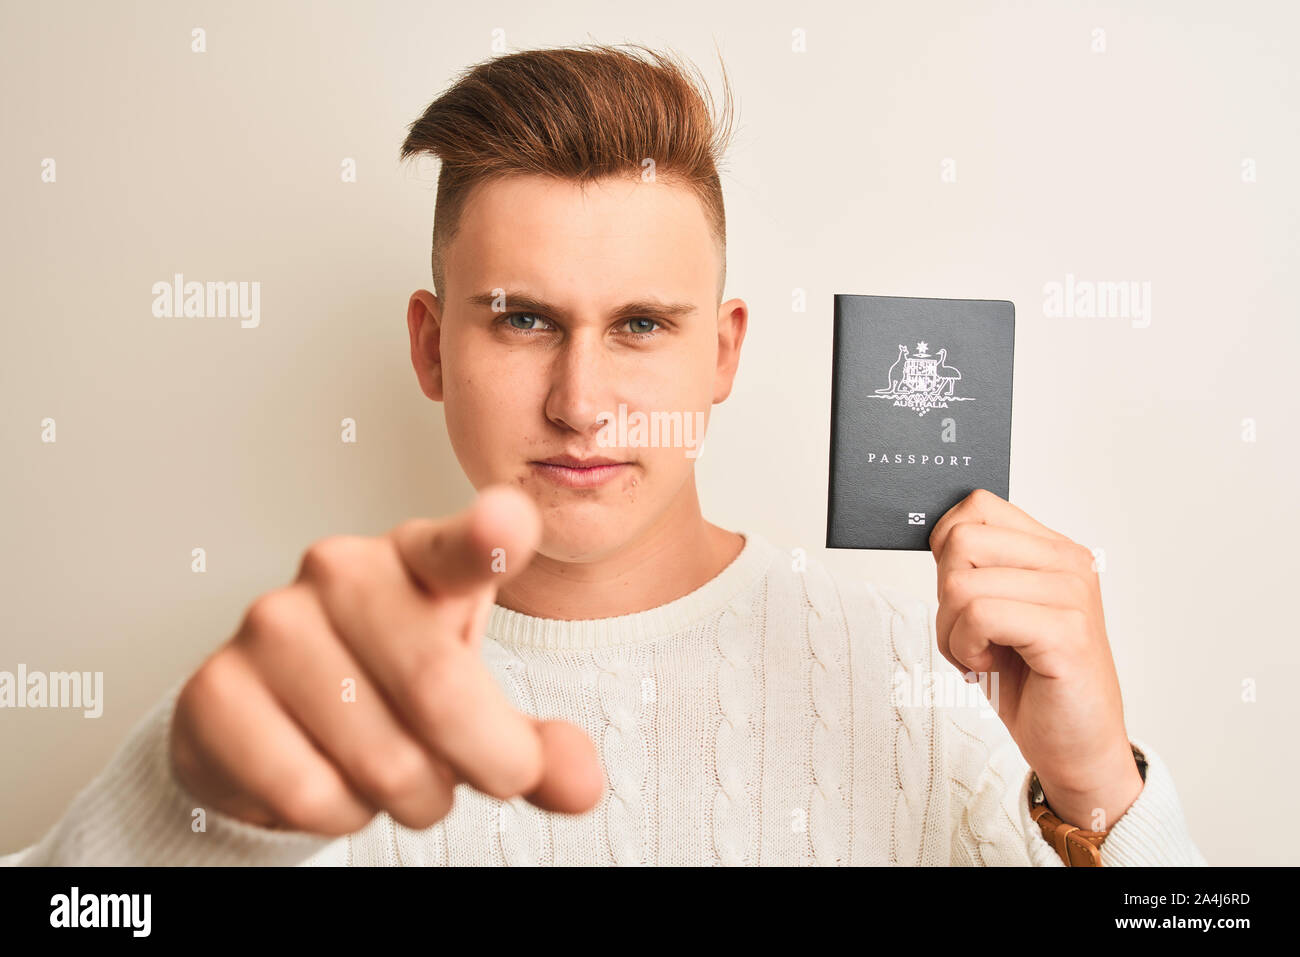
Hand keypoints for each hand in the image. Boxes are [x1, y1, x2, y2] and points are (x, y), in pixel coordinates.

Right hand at [169, 485, 604, 835]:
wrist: (274, 716)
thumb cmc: (391, 685)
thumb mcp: (479, 702)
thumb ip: (535, 743)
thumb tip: (581, 785)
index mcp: (418, 558)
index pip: (460, 547)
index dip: (488, 537)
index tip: (510, 525)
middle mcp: (340, 572)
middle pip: (441, 691)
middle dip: (489, 761)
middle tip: (496, 777)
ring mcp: (270, 625)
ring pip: (382, 760)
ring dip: (414, 797)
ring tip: (399, 770)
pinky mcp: (215, 690)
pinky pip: (311, 792)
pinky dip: (343, 813)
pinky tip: (333, 778)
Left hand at [929, 489, 1142, 830]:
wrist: (1075, 745)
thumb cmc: (1031, 680)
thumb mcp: (993, 610)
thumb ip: (974, 568)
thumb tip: (934, 532)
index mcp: (1053, 550)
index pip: (977, 505)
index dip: (946, 548)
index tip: (960, 593)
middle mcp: (1069, 563)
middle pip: (960, 541)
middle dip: (945, 596)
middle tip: (972, 633)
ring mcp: (1072, 594)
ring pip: (961, 584)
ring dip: (953, 631)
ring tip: (985, 654)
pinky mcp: (1066, 631)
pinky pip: (978, 616)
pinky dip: (966, 648)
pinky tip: (992, 666)